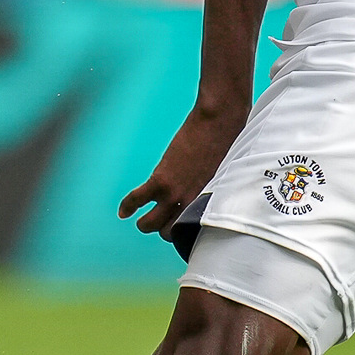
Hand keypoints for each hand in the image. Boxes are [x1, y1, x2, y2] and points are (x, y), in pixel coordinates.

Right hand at [119, 100, 245, 233]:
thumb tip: (211, 194)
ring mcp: (174, 193)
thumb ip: (215, 189)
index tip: (180, 230)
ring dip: (144, 224)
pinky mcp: (161, 179)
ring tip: (142, 220)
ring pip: (150, 224)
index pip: (192, 230)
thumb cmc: (230, 143)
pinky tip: (124, 212)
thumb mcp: (226, 175)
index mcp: (209, 203)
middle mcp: (192, 203)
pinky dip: (127, 206)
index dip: (183, 232)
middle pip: (168, 232)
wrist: (219, 122)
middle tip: (160, 222)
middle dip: (163, 229)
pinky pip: (137, 199)